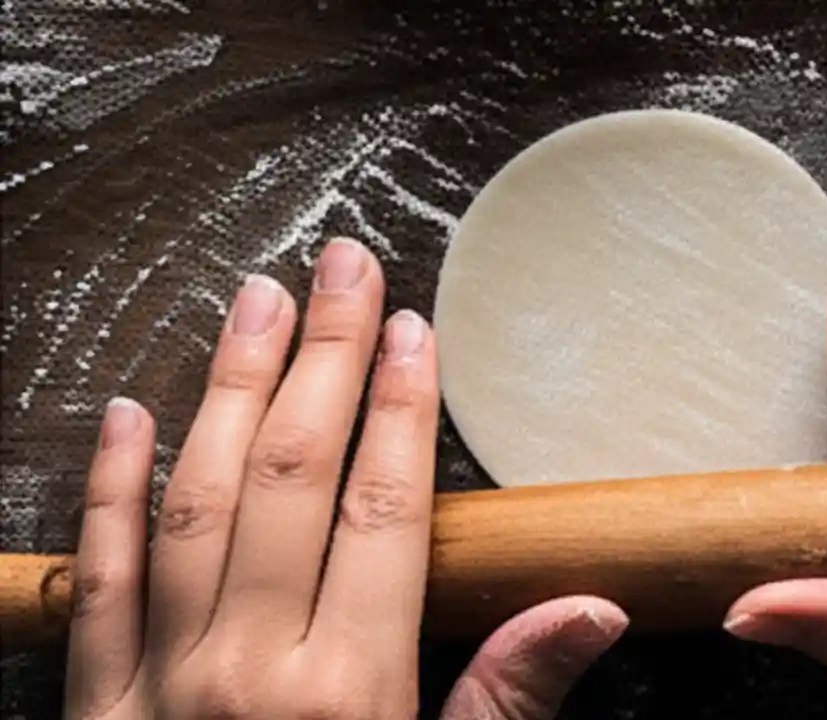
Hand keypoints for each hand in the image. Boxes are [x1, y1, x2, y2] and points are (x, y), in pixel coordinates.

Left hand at [65, 238, 626, 718]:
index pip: (384, 512)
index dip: (402, 409)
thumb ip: (508, 703)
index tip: (413, 328)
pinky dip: (107, 492)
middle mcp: (245, 670)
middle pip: (293, 479)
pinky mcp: (91, 709)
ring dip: (229, 391)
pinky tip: (127, 413)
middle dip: (324, 359)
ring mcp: (155, 684)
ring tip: (258, 301)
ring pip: (194, 502)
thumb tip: (588, 610)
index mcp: (346, 692)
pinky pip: (91, 580)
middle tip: (345, 265)